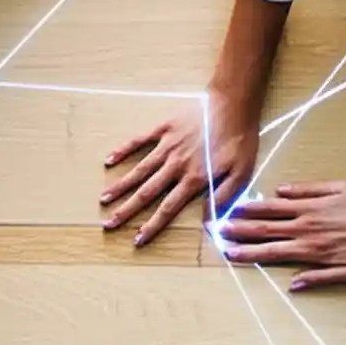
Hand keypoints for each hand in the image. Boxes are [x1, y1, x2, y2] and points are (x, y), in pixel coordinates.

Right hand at [102, 90, 257, 246]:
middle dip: (126, 211)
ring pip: (139, 171)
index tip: (136, 239)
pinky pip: (139, 141)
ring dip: (120, 186)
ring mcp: (167, 146)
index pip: (167, 209)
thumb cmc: (241, 140)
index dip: (151, 226)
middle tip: (108, 224)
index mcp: (194, 179)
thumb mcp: (242, 174)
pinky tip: (108, 160)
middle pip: (146, 193)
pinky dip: (123, 150)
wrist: (234, 104)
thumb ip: (225, 199)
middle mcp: (175, 166)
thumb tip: (210, 223)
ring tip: (103, 199)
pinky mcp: (164, 128)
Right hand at [219, 181, 345, 289]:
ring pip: (278, 207)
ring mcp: (316, 206)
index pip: (269, 250)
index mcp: (310, 248)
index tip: (227, 250)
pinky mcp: (329, 190)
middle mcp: (307, 226)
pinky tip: (274, 192)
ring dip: (255, 208)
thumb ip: (318, 279)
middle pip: (266, 228)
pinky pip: (302, 189)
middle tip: (218, 227)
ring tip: (235, 207)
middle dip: (240, 228)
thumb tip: (292, 285)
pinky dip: (287, 191)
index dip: (246, 251)